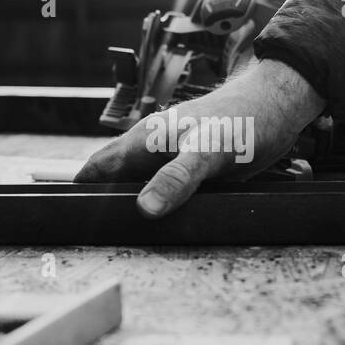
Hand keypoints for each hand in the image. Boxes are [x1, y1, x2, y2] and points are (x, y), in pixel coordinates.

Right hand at [75, 58, 325, 217]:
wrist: (278, 104)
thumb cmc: (245, 119)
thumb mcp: (210, 152)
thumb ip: (177, 178)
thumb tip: (143, 209)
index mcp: (145, 141)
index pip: (96, 170)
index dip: (79, 194)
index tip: (66, 222)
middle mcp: (152, 148)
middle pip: (113, 180)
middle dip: (100, 206)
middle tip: (92, 241)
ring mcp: (171, 157)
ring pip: (139, 187)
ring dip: (130, 209)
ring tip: (121, 240)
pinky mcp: (192, 168)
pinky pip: (165, 190)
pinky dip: (158, 206)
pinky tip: (164, 225)